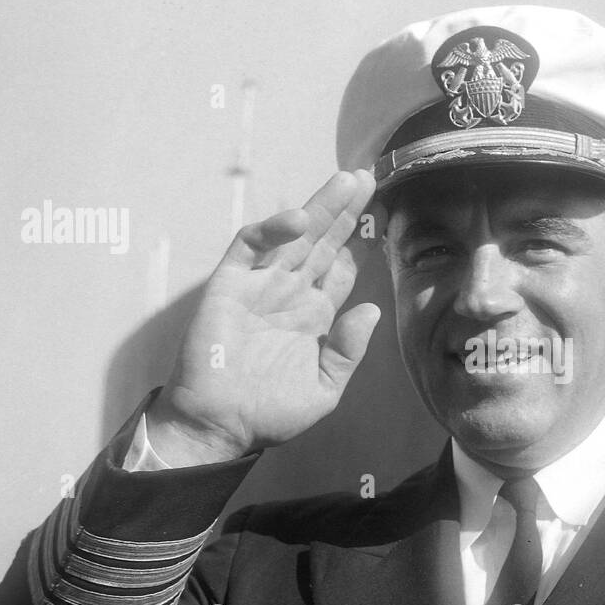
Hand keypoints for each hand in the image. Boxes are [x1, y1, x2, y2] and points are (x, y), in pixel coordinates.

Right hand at [146, 170, 380, 464]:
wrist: (218, 426)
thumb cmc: (269, 414)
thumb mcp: (324, 388)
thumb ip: (347, 351)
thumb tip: (373, 310)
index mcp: (315, 317)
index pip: (342, 270)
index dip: (362, 244)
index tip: (385, 218)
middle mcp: (290, 294)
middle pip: (324, 243)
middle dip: (346, 212)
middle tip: (369, 178)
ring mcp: (259, 286)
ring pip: (294, 236)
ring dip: (320, 208)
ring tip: (347, 181)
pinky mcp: (228, 285)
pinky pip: (249, 247)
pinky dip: (272, 230)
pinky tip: (299, 219)